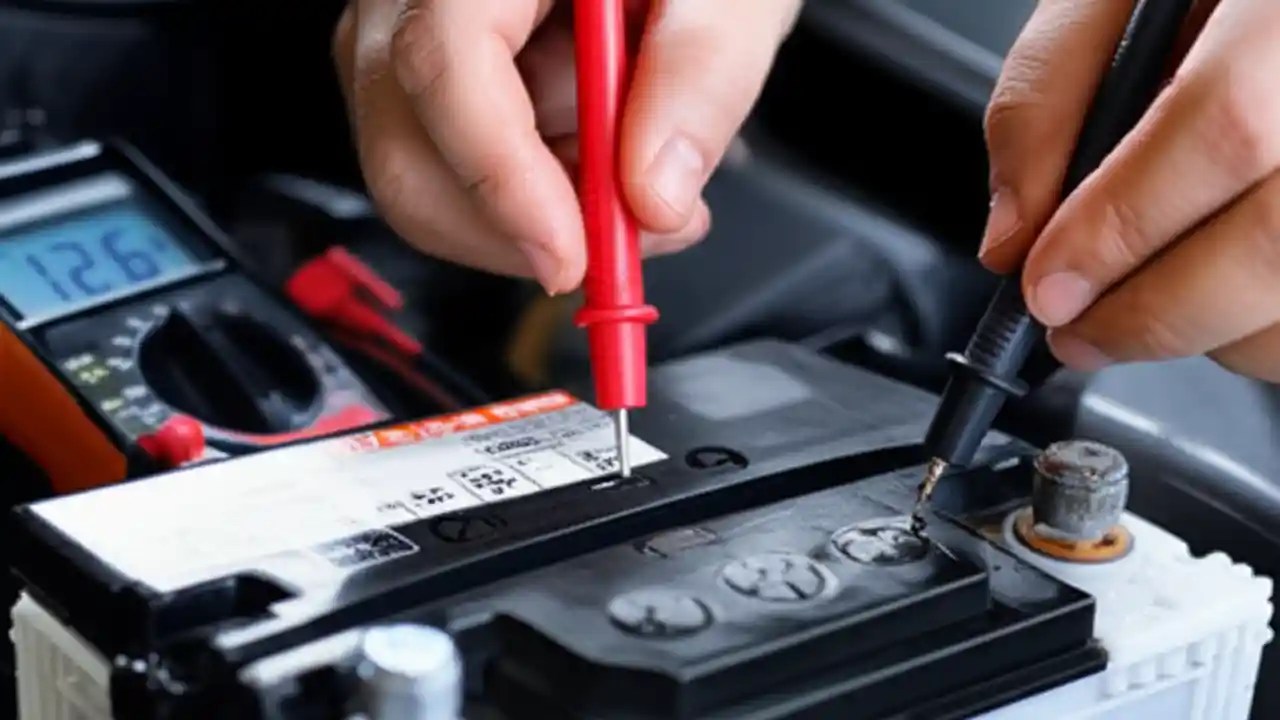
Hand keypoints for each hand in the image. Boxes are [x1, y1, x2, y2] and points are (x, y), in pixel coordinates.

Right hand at [332, 0, 800, 294]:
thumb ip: (700, 74)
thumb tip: (653, 196)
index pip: (443, 61)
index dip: (502, 178)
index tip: (571, 255)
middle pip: (405, 141)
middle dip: (516, 225)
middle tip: (630, 234)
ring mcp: (404, 32)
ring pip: (419, 172)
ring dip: (528, 214)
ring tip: (635, 175)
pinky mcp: (426, 75)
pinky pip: (442, 167)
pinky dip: (525, 197)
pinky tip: (597, 157)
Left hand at [978, 0, 1279, 381]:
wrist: (1264, 9)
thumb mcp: (1109, 0)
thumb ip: (1047, 95)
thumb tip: (1014, 236)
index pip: (1226, 128)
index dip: (1122, 226)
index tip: (1047, 285)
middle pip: (1276, 239)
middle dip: (1154, 312)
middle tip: (1077, 331)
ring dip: (1208, 335)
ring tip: (1141, 310)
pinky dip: (1253, 332)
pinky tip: (1212, 299)